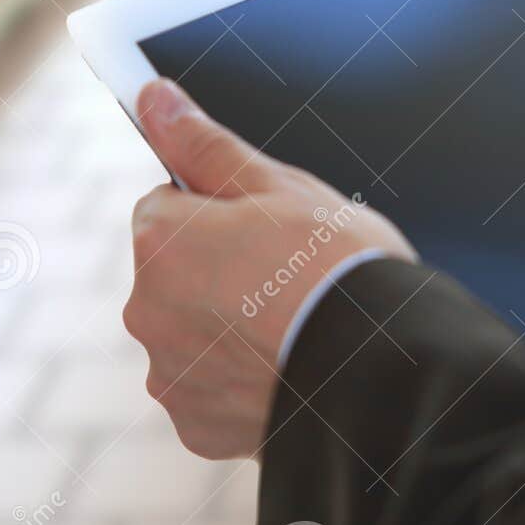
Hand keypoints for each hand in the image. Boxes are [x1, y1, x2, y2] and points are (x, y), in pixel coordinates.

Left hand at [124, 79, 414, 458]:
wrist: (378, 371)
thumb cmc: (332, 265)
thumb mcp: (276, 185)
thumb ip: (204, 143)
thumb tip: (153, 96)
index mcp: (159, 241)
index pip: (165, 206)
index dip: (217, 208)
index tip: (263, 222)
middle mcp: (146, 311)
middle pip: (176, 272)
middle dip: (219, 267)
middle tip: (288, 271)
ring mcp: (170, 374)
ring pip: (193, 332)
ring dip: (228, 325)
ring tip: (295, 322)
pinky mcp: (197, 427)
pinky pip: (212, 389)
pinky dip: (242, 378)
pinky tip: (287, 366)